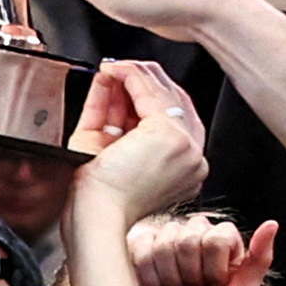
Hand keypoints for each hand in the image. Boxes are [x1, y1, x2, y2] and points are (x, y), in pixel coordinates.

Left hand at [69, 60, 207, 225]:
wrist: (95, 217)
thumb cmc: (98, 200)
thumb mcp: (107, 151)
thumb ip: (114, 118)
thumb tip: (111, 83)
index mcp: (181, 169)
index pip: (172, 121)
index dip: (145, 98)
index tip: (121, 85)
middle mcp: (190, 159)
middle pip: (173, 104)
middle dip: (141, 82)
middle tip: (117, 70)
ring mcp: (185, 146)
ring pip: (165, 94)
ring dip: (135, 74)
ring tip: (112, 68)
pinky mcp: (169, 134)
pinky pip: (151, 91)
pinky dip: (131, 75)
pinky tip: (115, 70)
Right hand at [131, 212, 275, 285]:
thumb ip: (260, 260)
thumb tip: (272, 223)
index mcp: (223, 237)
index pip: (216, 239)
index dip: (213, 270)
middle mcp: (195, 229)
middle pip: (187, 239)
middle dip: (190, 275)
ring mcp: (167, 234)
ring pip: (164, 244)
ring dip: (170, 278)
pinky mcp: (140, 242)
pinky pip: (141, 247)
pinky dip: (149, 274)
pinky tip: (156, 283)